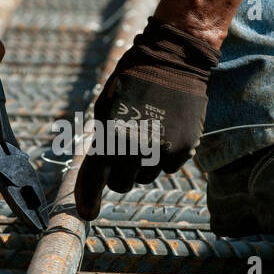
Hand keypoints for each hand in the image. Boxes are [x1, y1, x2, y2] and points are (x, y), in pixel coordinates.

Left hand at [74, 18, 219, 219]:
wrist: (174, 59)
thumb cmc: (132, 80)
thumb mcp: (106, 109)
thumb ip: (101, 144)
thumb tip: (99, 176)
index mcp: (112, 136)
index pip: (96, 178)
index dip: (88, 200)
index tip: (87, 214)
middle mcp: (138, 147)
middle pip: (122, 185)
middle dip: (119, 174)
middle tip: (122, 152)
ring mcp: (164, 150)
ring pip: (146, 177)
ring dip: (142, 164)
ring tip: (146, 132)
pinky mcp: (186, 149)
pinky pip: (168, 167)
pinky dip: (164, 156)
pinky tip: (165, 130)